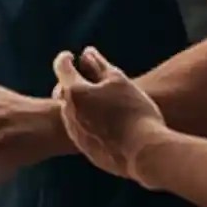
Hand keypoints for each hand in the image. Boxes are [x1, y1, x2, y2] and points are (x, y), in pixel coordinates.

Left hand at [53, 46, 165, 187]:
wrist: (144, 152)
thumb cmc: (134, 111)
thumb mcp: (119, 81)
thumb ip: (100, 65)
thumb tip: (87, 53)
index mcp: (75, 92)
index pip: (61, 68)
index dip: (65, 59)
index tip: (71, 57)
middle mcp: (69, 112)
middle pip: (62, 92)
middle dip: (69, 83)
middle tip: (83, 79)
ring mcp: (75, 133)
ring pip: (70, 112)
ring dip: (78, 104)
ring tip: (97, 101)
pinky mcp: (84, 148)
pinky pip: (79, 129)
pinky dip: (85, 121)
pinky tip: (103, 122)